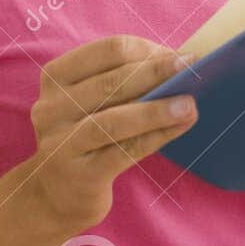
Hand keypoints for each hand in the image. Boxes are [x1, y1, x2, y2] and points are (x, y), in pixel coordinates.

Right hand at [27, 35, 197, 233]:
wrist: (59, 195)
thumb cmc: (88, 138)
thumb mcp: (94, 104)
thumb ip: (125, 83)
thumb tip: (178, 64)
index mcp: (56, 78)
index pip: (106, 52)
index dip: (146, 50)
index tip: (177, 55)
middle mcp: (51, 108)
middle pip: (111, 82)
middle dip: (157, 73)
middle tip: (193, 68)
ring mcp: (60, 143)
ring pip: (114, 120)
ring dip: (157, 109)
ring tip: (189, 104)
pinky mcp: (79, 175)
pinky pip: (123, 152)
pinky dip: (155, 137)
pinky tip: (179, 127)